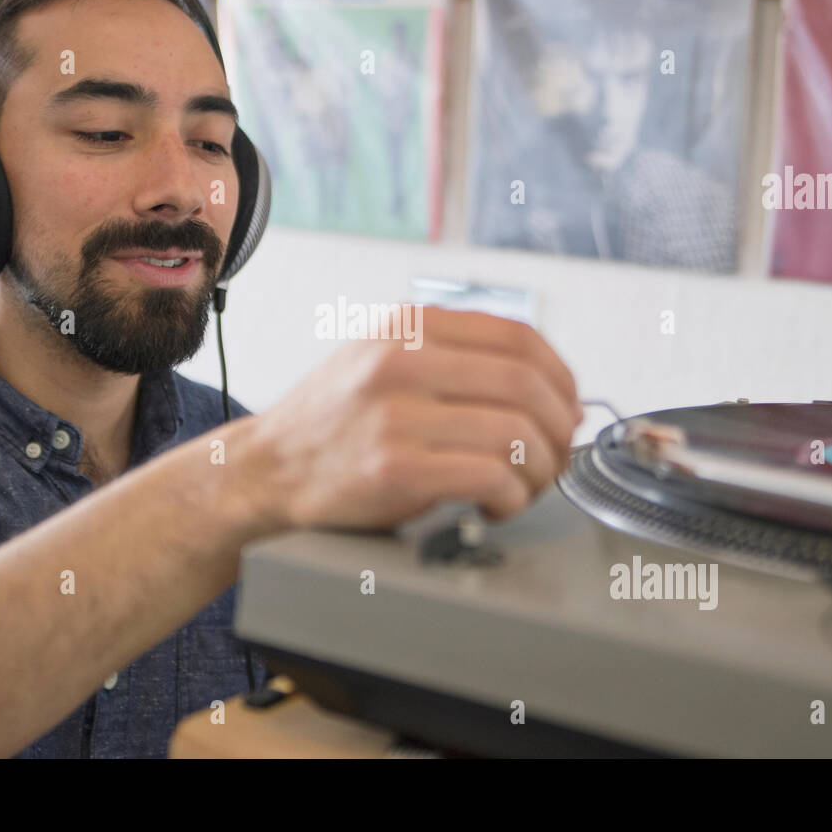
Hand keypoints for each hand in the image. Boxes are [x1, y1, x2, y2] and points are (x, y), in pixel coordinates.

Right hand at [241, 307, 582, 533]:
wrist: (264, 470)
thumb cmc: (333, 422)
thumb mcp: (383, 357)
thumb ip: (451, 356)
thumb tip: (546, 385)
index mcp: (409, 326)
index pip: (519, 337)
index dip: (561, 376)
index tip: (567, 407)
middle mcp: (403, 361)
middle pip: (527, 385)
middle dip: (560, 429)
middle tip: (556, 456)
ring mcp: (397, 415)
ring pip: (517, 434)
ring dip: (541, 470)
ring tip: (526, 486)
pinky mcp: (395, 469)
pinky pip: (490, 476)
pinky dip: (512, 497)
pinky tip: (497, 505)